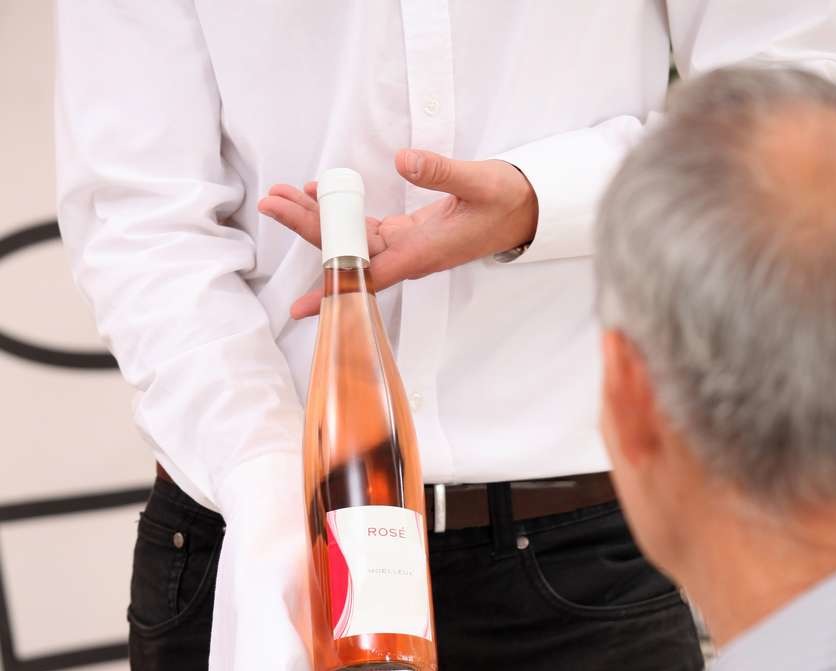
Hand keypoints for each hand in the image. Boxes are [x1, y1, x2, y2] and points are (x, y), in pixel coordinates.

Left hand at [259, 149, 538, 318]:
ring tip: (281, 196)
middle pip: (349, 251)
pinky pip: (364, 230)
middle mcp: (409, 256)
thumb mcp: (480, 182)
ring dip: (317, 219)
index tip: (301, 306)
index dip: (334, 289)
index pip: (368, 274)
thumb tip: (404, 160)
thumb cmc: (506, 202)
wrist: (524, 211)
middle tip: (272, 202)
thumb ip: (442, 171)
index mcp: (424, 253)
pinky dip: (339, 214)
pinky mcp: (406, 234)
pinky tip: (316, 196)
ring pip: (351, 240)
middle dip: (308, 228)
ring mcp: (405, 246)